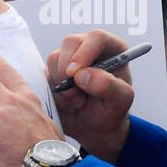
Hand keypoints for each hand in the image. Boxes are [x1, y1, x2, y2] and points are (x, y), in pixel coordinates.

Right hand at [44, 30, 135, 161]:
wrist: (95, 128)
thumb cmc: (112, 110)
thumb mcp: (121, 101)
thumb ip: (109, 86)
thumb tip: (83, 75)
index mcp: (112, 49)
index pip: (98, 37)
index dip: (85, 52)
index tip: (76, 72)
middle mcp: (89, 49)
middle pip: (71, 42)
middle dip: (69, 70)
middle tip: (76, 92)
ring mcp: (69, 58)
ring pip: (55, 58)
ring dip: (62, 84)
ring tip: (77, 100)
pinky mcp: (54, 70)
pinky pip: (45, 74)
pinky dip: (54, 91)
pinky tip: (68, 102)